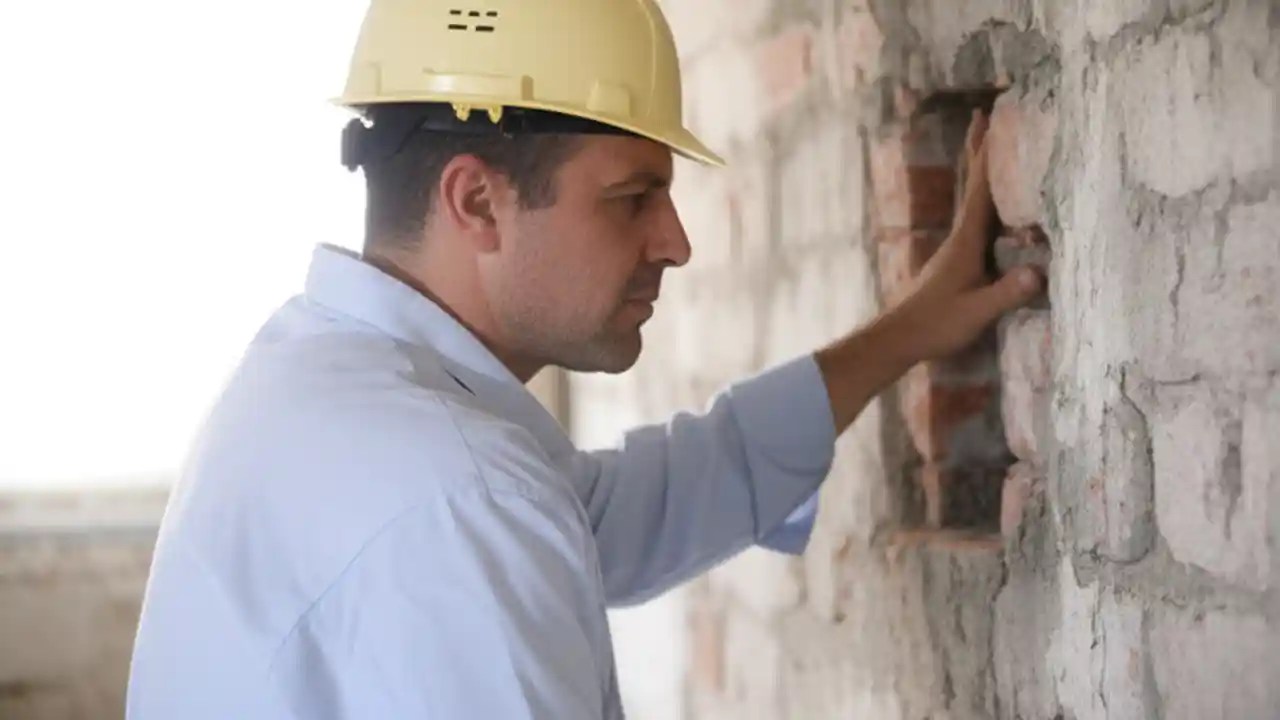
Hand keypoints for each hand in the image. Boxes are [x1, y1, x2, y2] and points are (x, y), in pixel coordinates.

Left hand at [892, 109, 1042, 362]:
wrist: (897, 340)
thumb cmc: (934, 325)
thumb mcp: (975, 311)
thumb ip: (1006, 293)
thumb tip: (1040, 272)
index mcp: (965, 242)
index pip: (979, 190)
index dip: (987, 155)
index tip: (992, 120)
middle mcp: (959, 238)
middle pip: (971, 186)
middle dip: (978, 151)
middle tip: (983, 115)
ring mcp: (955, 251)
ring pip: (974, 203)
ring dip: (983, 175)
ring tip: (994, 152)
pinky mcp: (956, 265)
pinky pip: (977, 224)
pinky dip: (986, 205)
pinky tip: (996, 213)